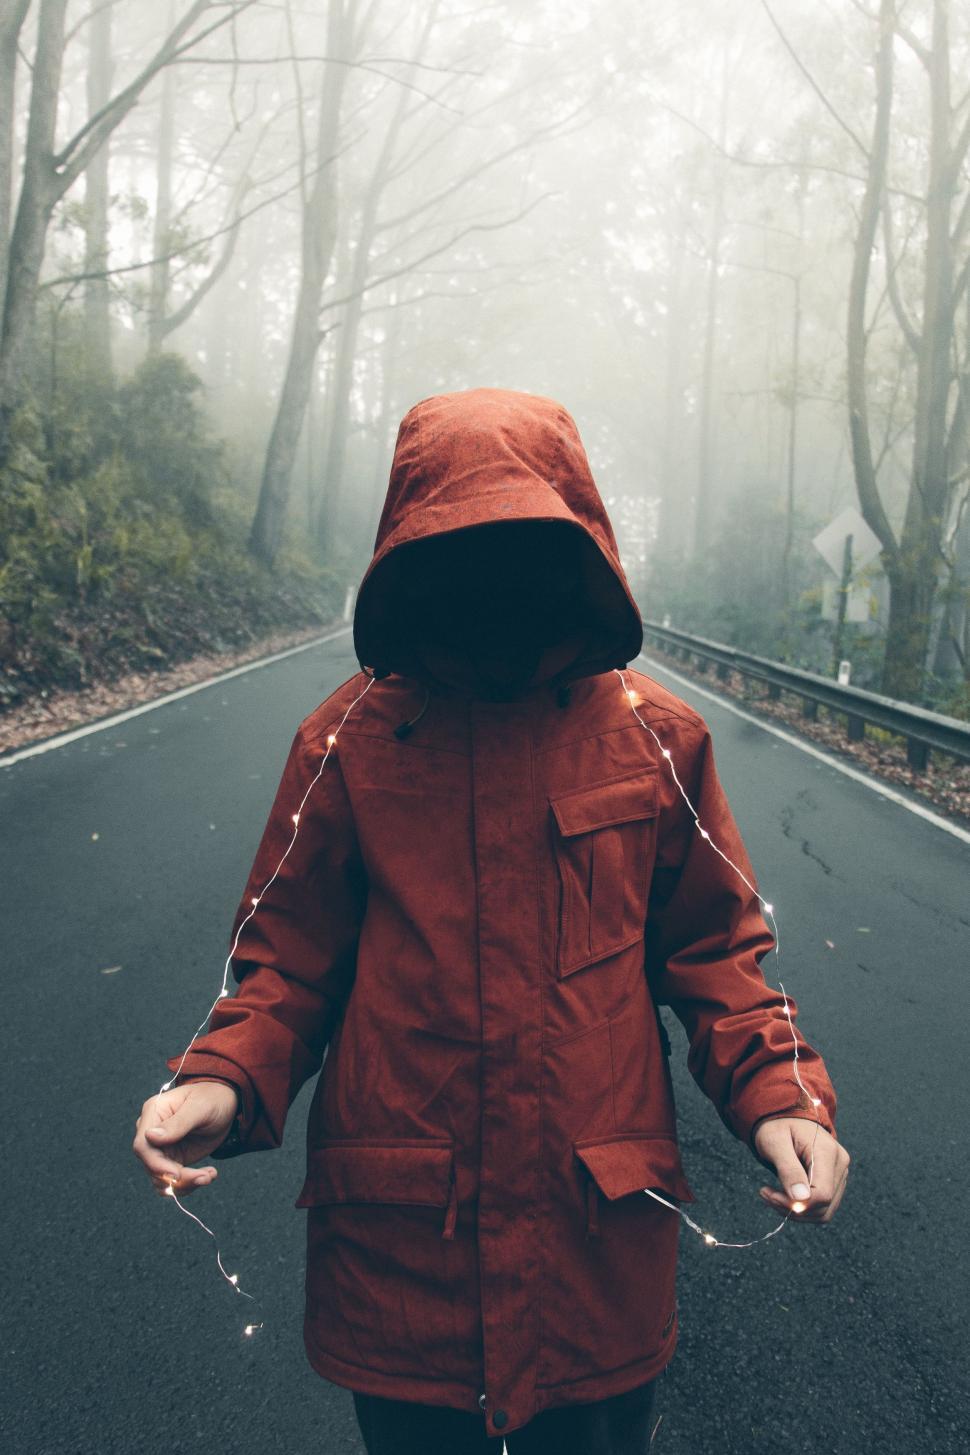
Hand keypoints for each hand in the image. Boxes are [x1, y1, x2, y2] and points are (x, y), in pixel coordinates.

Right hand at [132, 1080, 238, 1197]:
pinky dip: (189, 1184)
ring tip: (209, 1176)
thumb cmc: (211, 1098)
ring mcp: (161, 1148)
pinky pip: (172, 1181)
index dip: (156, 1165)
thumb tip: (149, 1136)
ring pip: (161, 1179)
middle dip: (178, 1178)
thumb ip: (177, 1123)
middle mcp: (151, 1133)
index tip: (177, 1174)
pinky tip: (208, 1175)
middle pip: (152, 1166)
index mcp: (153, 1113)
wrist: (224, 1103)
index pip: (143, 1146)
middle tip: (204, 1177)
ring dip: (185, 1184)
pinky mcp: (172, 1160)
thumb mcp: (199, 1107)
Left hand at [753, 1116, 849, 1222]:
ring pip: (824, 1211)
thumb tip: (801, 1199)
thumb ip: (788, 1169)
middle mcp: (840, 1164)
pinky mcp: (834, 1181)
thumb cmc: (776, 1125)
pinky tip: (782, 1195)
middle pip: (823, 1206)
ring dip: (796, 1211)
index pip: (822, 1194)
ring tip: (771, 1195)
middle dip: (792, 1209)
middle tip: (766, 1195)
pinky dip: (802, 1208)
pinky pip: (822, 1207)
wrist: (785, 1115)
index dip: (796, 1204)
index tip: (770, 1195)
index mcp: (826, 1152)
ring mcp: (840, 1173)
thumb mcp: (775, 1143)